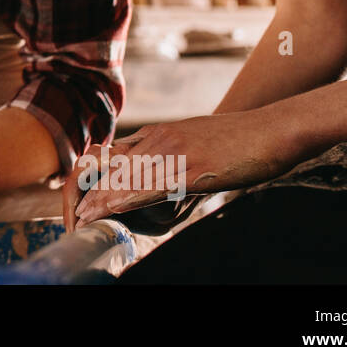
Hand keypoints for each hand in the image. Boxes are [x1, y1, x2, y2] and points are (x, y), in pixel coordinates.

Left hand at [71, 108, 302, 226]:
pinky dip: (128, 198)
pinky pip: (152, 185)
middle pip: (117, 167)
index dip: (99, 178)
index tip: (84, 196)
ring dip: (103, 199)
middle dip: (95, 192)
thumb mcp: (197, 140)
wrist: (272, 129)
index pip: (120, 156)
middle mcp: (161, 138)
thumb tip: (165, 180)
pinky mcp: (190, 166)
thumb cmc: (240, 139)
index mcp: (162, 132)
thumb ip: (175, 155)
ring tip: (83, 217)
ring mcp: (175, 151)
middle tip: (75, 214)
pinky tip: (112, 208)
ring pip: (129, 177)